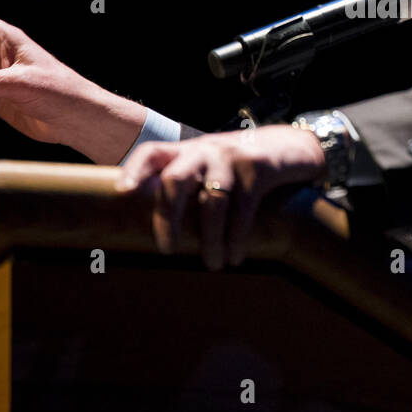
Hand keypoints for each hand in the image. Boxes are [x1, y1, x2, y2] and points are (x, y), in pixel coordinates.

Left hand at [115, 126, 327, 268]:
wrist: (289, 146)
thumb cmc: (239, 167)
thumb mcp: (209, 166)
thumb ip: (187, 184)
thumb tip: (156, 228)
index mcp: (187, 151)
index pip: (153, 152)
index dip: (135, 170)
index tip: (122, 192)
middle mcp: (204, 151)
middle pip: (176, 180)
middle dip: (168, 218)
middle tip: (167, 250)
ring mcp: (231, 158)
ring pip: (212, 202)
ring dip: (210, 239)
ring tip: (212, 264)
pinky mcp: (257, 169)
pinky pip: (242, 210)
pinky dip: (237, 238)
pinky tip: (235, 257)